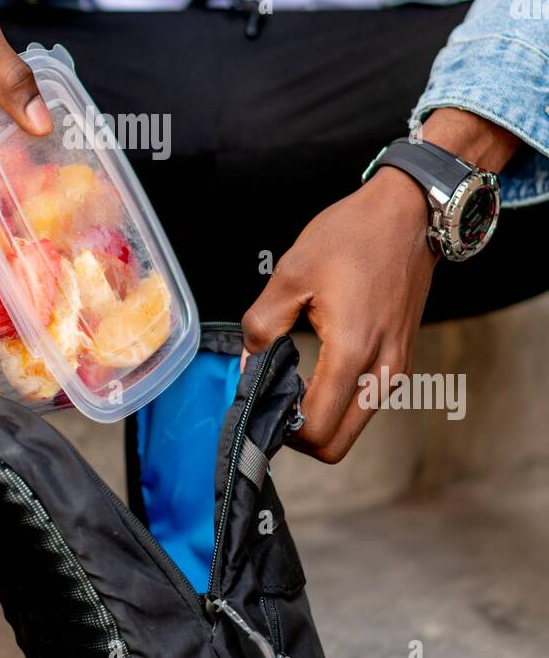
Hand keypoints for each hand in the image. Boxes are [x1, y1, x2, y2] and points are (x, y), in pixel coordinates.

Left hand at [241, 109, 517, 462]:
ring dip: (321, 417)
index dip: (280, 425)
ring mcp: (396, 367)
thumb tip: (251, 367)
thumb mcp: (291, 274)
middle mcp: (381, 370)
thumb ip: (263, 326)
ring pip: (353, 427)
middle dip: (300, 433)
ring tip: (292, 379)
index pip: (316, 428)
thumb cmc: (353, 235)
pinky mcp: (400, 359)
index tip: (260, 399)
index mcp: (352, 351)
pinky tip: (317, 368)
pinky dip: (339, 400)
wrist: (407, 213)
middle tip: (273, 398)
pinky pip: (366, 401)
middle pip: (337, 445)